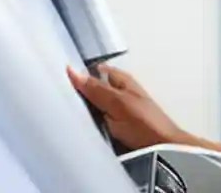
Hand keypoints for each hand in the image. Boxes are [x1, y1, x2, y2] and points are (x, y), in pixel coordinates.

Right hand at [67, 64, 194, 151]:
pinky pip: (94, 123)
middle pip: (90, 89)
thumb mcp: (118, 104)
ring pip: (91, 108)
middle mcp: (118, 93)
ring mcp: (115, 111)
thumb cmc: (147, 125)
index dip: (78, 73)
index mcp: (121, 80)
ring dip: (82, 112)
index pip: (93, 70)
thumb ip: (96, 89)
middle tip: (62, 102)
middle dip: (78, 95)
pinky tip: (83, 130)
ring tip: (70, 117)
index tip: (59, 78)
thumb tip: (74, 73)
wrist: (161, 150)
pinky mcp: (113, 128)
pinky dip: (88, 125)